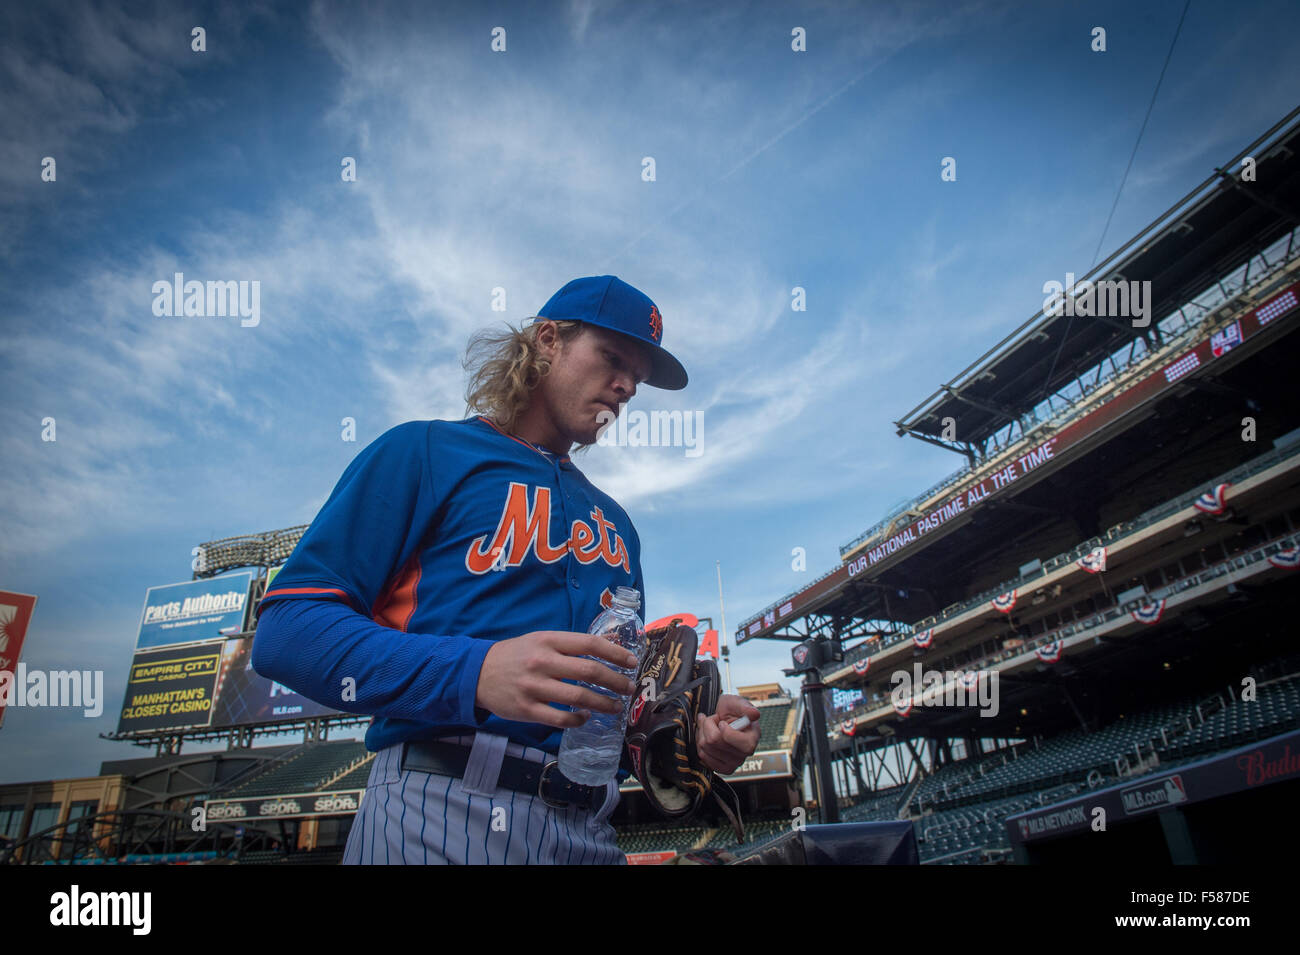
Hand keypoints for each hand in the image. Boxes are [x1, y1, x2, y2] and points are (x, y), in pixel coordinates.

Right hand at [475, 630, 638, 729]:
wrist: (476, 672)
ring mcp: (534, 687)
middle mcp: (542, 662)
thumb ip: (570, 644)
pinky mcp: (527, 709)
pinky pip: (560, 718)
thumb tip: (608, 644)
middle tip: (629, 688)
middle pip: (589, 672)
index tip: (631, 662)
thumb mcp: (540, 640)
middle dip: (616, 681)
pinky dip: (578, 720)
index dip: (615, 654)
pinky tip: (586, 717)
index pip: (589, 644)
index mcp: (548, 641)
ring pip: (579, 698)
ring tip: (615, 707)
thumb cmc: (515, 655)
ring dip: (603, 704)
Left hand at [697, 694, 760, 774]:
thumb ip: (745, 707)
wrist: (725, 718)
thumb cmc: (733, 710)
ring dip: (703, 733)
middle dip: (708, 725)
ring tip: (711, 727)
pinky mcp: (722, 768)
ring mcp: (733, 763)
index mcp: (752, 739)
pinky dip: (700, 743)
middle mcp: (745, 754)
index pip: (730, 739)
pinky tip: (706, 736)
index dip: (722, 728)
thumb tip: (755, 714)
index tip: (722, 722)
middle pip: (713, 741)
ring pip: (705, 747)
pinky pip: (703, 756)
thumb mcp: (737, 703)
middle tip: (714, 720)